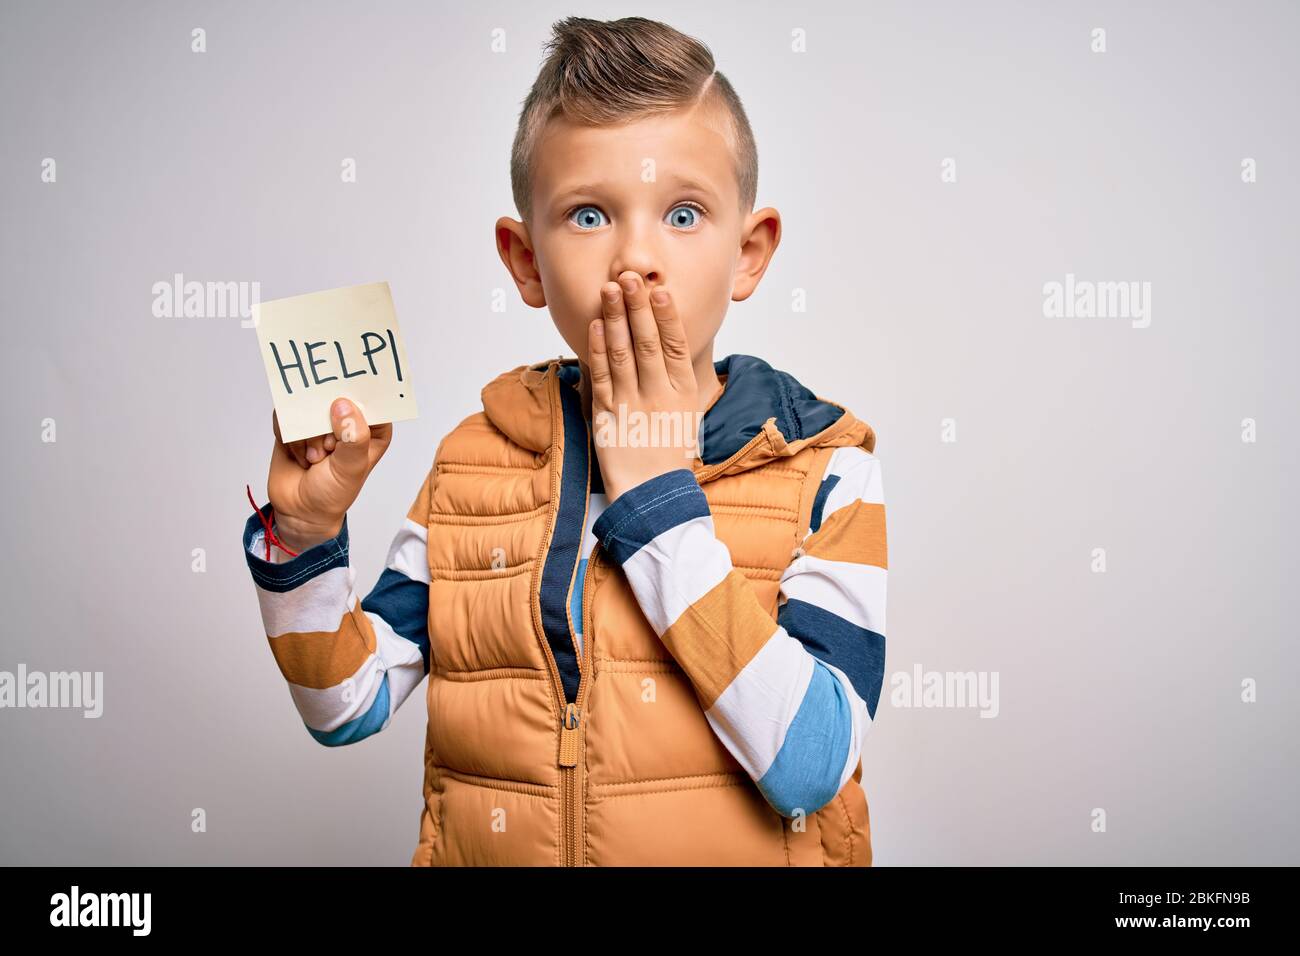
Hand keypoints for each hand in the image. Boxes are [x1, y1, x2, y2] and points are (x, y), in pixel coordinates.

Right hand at [265, 398, 392, 551]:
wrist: (300, 510)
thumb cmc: (334, 491)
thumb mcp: (352, 467)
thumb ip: (353, 436)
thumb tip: (343, 405)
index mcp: (373, 428)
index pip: (374, 399)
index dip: (362, 396)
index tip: (349, 402)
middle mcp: (348, 420)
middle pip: (337, 396)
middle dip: (328, 422)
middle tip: (329, 447)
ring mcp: (320, 421)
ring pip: (310, 407)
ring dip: (309, 436)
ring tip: (315, 459)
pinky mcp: (296, 424)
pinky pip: (288, 415)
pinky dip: (292, 438)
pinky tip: (300, 457)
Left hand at [588, 271, 700, 501]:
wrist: (653, 495)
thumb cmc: (669, 455)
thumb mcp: (686, 415)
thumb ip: (677, 381)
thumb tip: (669, 346)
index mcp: (684, 393)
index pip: (676, 346)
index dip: (667, 316)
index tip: (660, 290)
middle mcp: (660, 395)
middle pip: (648, 342)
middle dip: (637, 307)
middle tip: (630, 277)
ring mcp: (633, 404)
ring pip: (623, 353)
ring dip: (614, 319)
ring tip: (610, 290)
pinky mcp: (609, 416)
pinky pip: (602, 376)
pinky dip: (597, 349)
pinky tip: (594, 327)